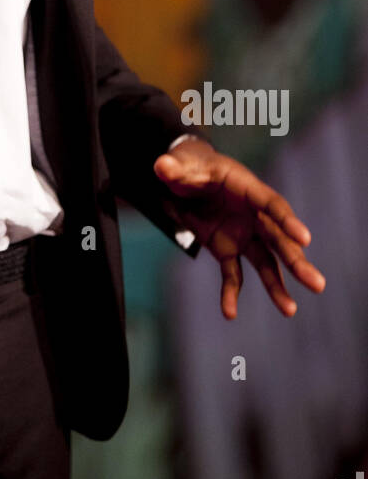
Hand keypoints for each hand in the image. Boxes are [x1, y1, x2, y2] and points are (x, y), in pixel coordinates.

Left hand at [153, 138, 325, 318]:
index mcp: (248, 188)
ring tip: (290, 311)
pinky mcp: (228, 250)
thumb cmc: (190, 167)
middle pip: (278, 239)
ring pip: (265, 263)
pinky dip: (230, 294)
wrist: (185, 181)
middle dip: (296, 261)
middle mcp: (253, 215)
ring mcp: (243, 235)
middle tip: (316, 284)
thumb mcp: (182, 165)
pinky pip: (233, 275)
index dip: (287, 221)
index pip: (272, 205)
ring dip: (277, 286)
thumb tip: (161, 167)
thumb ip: (175, 168)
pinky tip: (229, 313)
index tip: (305, 239)